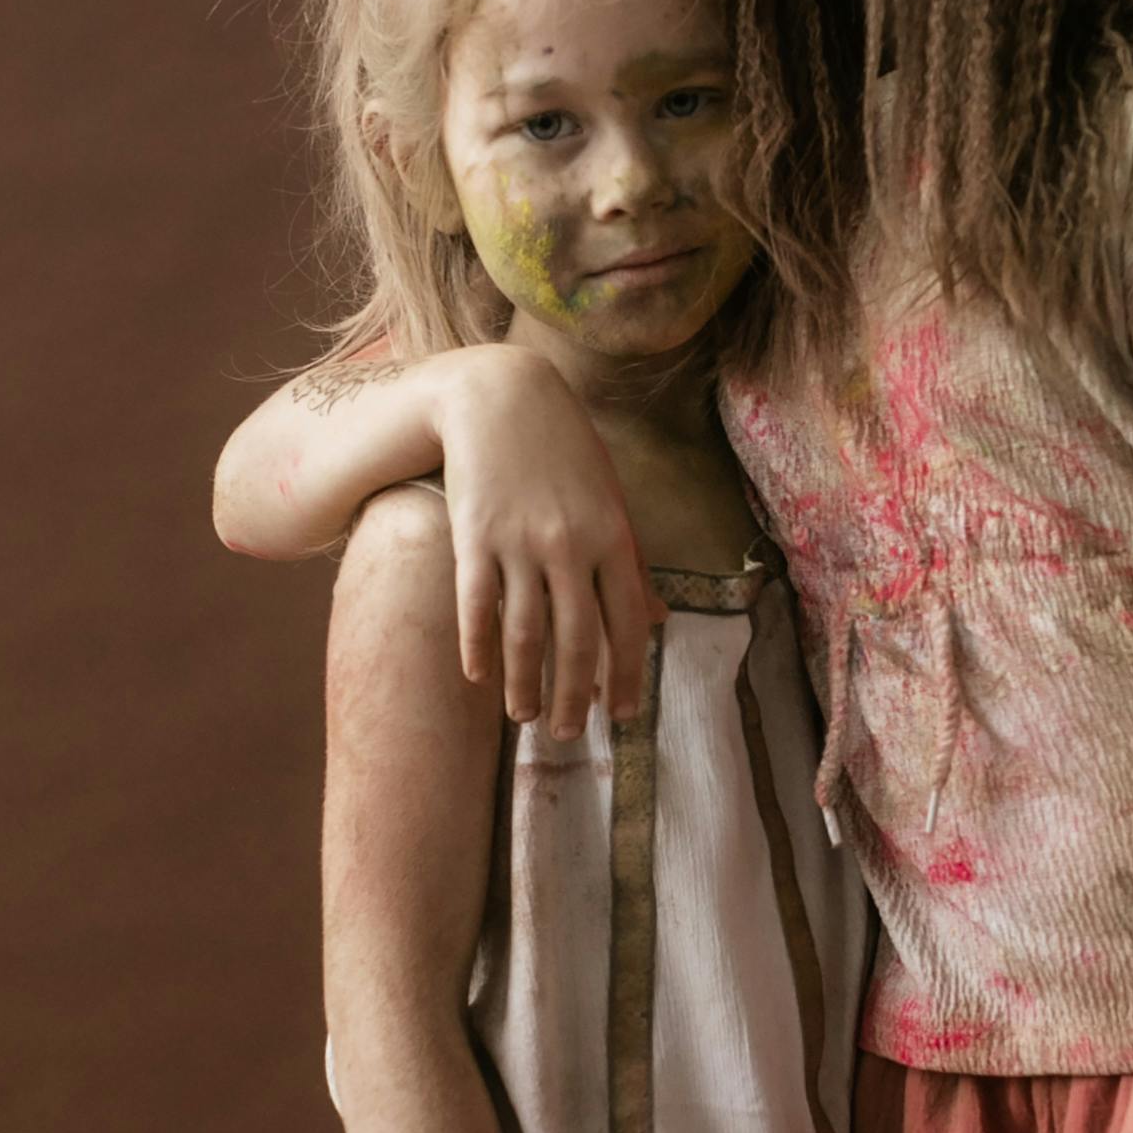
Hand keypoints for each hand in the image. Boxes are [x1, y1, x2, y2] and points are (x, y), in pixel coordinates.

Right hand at [435, 350, 655, 738]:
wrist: (499, 397)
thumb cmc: (563, 452)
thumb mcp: (609, 501)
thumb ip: (632, 564)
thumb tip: (659, 622)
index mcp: (613, 538)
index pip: (626, 624)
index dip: (623, 676)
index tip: (619, 716)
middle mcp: (570, 546)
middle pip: (576, 640)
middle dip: (573, 696)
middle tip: (568, 735)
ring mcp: (519, 543)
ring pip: (525, 633)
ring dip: (525, 683)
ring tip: (524, 716)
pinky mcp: (473, 537)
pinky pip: (476, 606)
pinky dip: (478, 647)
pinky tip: (479, 677)